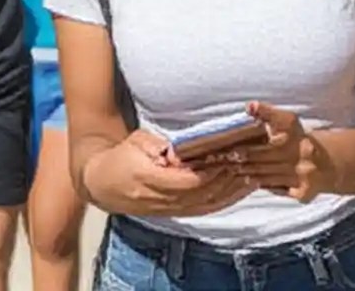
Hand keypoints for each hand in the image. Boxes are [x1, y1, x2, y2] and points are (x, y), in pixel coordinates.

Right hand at [85, 129, 256, 216]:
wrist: (103, 184)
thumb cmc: (121, 157)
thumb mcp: (136, 141)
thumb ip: (159, 145)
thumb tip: (181, 150)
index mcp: (148, 179)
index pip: (186, 181)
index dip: (208, 173)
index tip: (226, 158)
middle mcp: (159, 199)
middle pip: (201, 195)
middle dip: (226, 181)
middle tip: (246, 163)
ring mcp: (167, 210)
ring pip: (205, 206)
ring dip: (229, 193)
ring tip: (250, 178)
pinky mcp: (174, 214)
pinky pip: (203, 210)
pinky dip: (223, 201)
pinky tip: (238, 191)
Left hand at [219, 102, 336, 203]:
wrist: (326, 162)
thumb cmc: (296, 139)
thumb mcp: (285, 121)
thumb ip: (266, 113)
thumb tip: (249, 106)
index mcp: (295, 129)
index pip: (274, 123)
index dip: (252, 133)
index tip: (232, 139)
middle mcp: (303, 150)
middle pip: (263, 155)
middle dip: (241, 157)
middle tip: (222, 158)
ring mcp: (304, 172)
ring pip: (267, 173)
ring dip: (247, 172)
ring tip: (231, 170)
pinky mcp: (304, 191)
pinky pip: (278, 189)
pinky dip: (263, 185)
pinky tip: (250, 182)